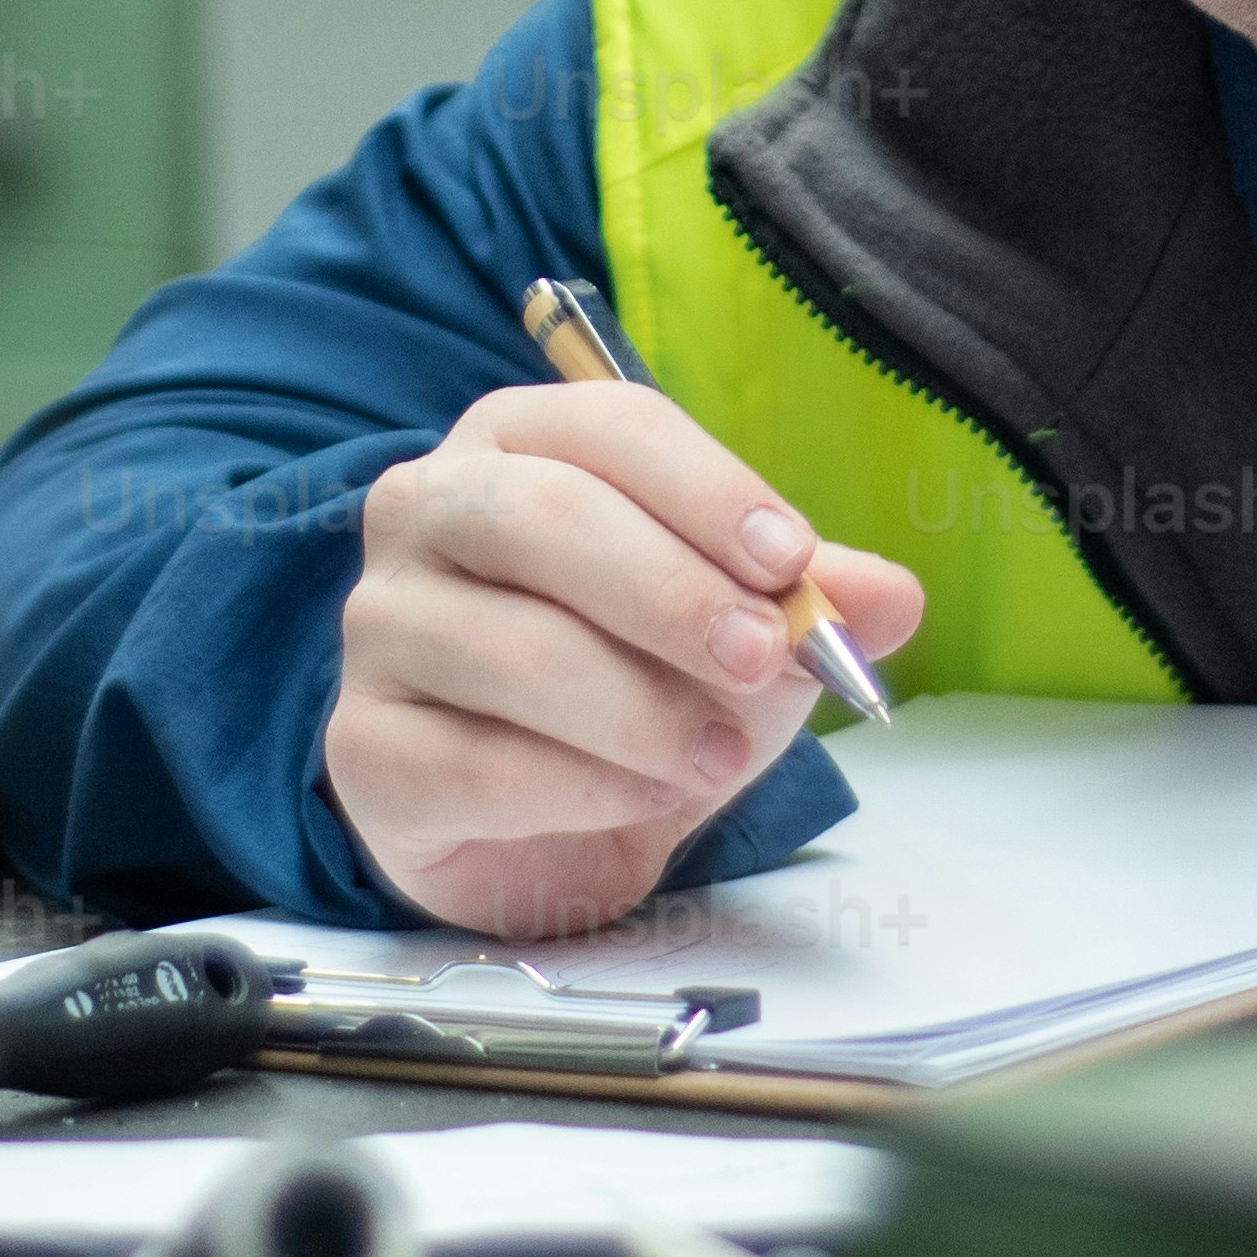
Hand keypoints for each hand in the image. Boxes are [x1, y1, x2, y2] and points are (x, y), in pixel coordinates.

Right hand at [323, 380, 923, 937]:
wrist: (547, 828)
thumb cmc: (634, 688)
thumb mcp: (740, 631)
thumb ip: (809, 604)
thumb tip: (892, 599)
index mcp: (515, 444)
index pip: (607, 428)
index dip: (705, 489)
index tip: (790, 561)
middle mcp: (425, 513)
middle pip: (543, 518)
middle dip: (671, 592)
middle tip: (764, 659)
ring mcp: (380, 628)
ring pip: (510, 649)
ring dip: (640, 711)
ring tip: (718, 758)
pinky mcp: (364, 747)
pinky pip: (475, 762)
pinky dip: (584, 786)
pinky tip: (647, 800)